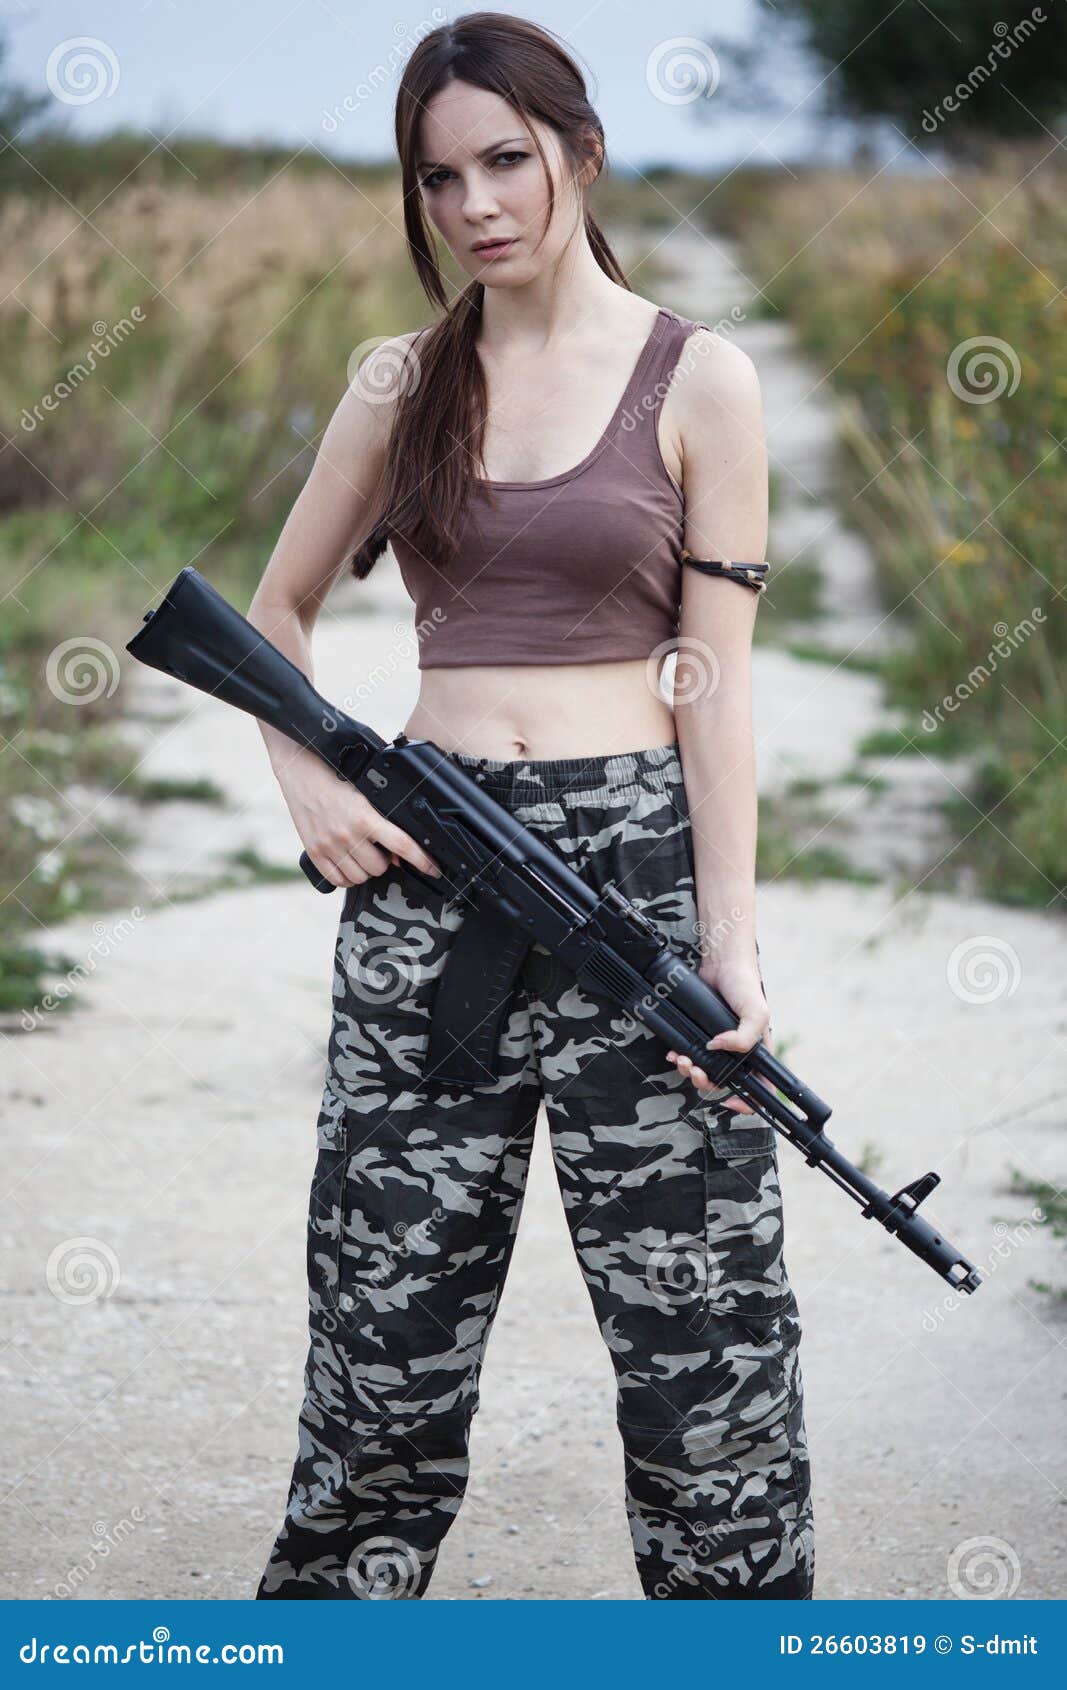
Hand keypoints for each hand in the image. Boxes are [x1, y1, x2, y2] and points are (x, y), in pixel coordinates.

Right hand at [273, 747, 442, 889]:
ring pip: (360, 877)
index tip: (433, 869)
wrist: (302, 772)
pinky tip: (349, 861)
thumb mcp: (367, 793)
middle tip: (379, 847)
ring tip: (363, 851)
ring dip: (366, 869)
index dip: (422, 861)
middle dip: (385, 860)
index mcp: (365, 817)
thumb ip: (385, 819)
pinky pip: (339, 880)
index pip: (402, 846)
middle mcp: (347, 835)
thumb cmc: (338, 778)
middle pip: (380, 868)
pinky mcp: (315, 853)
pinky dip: (347, 875)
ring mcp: (329, 846)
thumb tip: (400, 853)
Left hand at [666, 949, 771, 1114]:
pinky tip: (674, 1051)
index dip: (747, 1102)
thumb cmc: (745, 986)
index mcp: (757, 1053)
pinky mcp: (700, 1034)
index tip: (731, 1101)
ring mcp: (718, 1044)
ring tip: (682, 1059)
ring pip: (704, 1071)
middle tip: (695, 1070)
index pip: (759, 1088)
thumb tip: (717, 1049)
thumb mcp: (756, 1013)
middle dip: (706, 1082)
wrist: (722, 963)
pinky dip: (680, 1056)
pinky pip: (689, 1054)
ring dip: (690, 1071)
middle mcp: (738, 1052)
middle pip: (723, 1083)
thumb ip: (743, 1038)